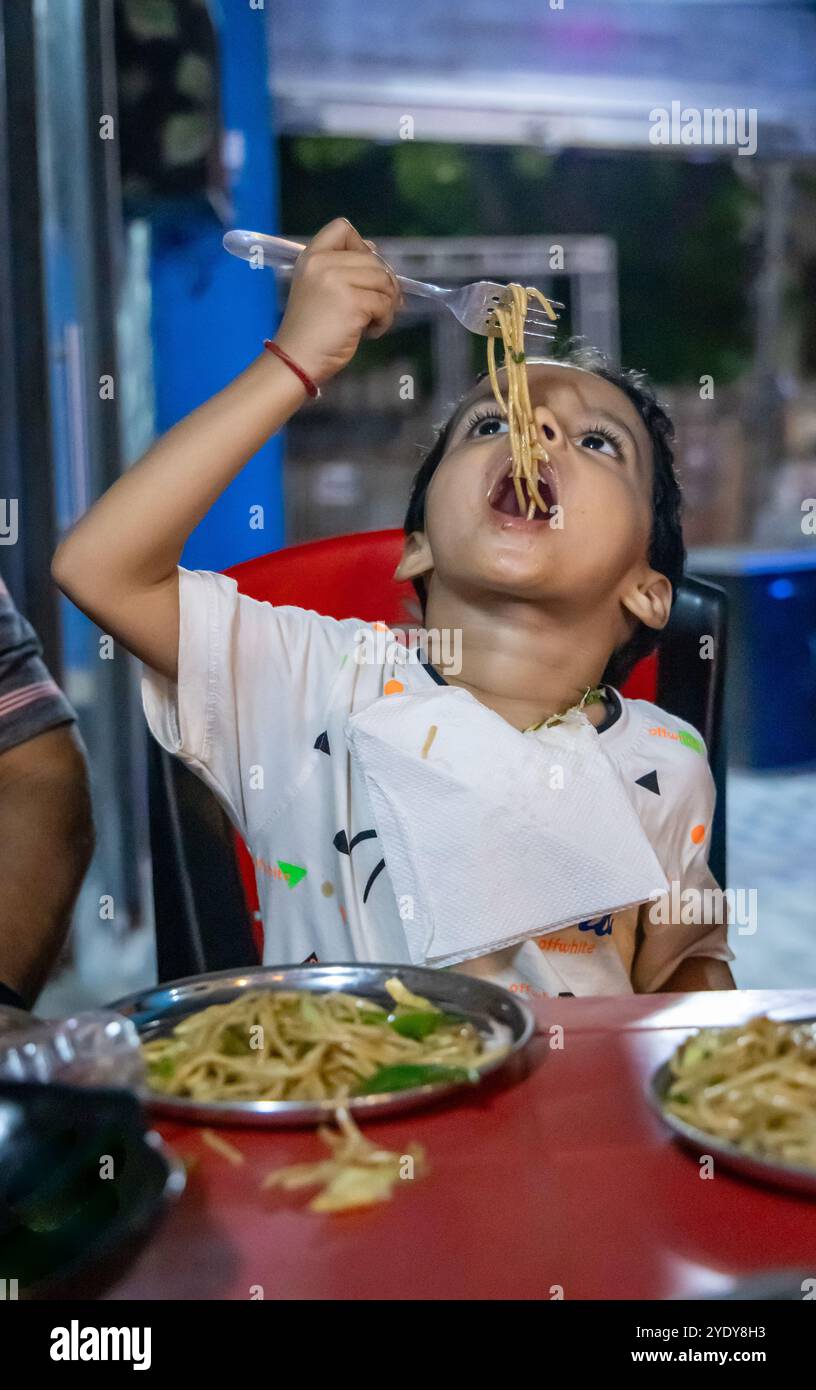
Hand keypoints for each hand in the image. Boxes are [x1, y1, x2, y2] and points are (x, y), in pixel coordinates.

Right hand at [272, 217, 402, 385]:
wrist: (296, 360)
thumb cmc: (310, 330)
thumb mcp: (318, 288)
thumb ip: (341, 268)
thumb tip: (376, 253)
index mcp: (311, 257)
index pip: (342, 227)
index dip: (362, 246)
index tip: (364, 272)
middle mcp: (323, 263)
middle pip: (373, 258)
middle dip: (384, 283)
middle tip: (380, 306)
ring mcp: (337, 282)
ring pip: (383, 280)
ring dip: (387, 304)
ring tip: (374, 321)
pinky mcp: (352, 304)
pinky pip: (384, 304)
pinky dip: (384, 320)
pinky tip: (371, 332)